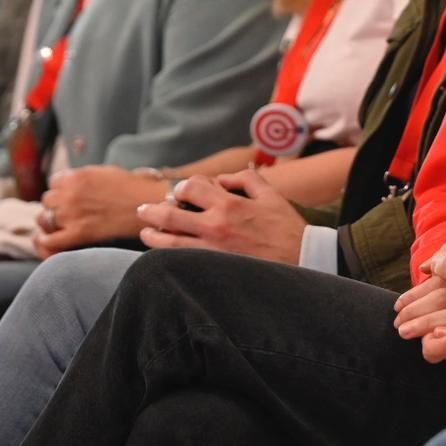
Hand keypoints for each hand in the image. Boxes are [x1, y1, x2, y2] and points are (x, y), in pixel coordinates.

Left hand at [34, 166, 170, 257]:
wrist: (151, 203)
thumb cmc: (133, 187)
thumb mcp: (104, 172)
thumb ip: (83, 177)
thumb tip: (70, 183)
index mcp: (77, 176)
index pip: (54, 182)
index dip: (61, 190)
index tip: (70, 197)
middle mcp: (70, 193)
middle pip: (48, 200)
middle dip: (57, 206)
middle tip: (72, 212)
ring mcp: (72, 213)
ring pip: (45, 218)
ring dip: (53, 221)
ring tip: (66, 225)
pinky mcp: (79, 232)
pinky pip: (50, 239)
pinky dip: (46, 240)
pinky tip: (49, 240)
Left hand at [137, 170, 306, 263]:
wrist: (301, 259)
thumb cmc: (287, 228)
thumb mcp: (271, 194)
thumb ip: (246, 179)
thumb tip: (223, 178)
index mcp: (229, 203)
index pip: (192, 187)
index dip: (183, 187)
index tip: (181, 193)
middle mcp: (216, 224)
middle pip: (171, 212)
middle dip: (153, 210)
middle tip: (144, 210)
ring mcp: (212, 248)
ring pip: (168, 241)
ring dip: (152, 234)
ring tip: (145, 232)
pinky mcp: (213, 267)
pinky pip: (180, 260)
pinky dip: (166, 255)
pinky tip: (159, 254)